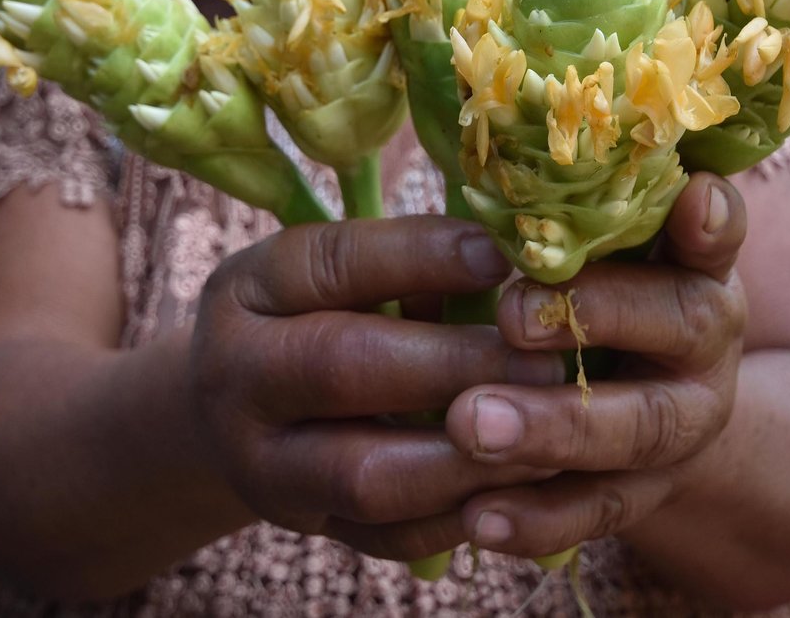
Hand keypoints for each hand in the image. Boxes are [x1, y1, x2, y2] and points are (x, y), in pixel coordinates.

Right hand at [188, 216, 565, 561]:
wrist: (238, 407)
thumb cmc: (313, 313)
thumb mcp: (333, 272)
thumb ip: (407, 266)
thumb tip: (510, 253)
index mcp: (250, 290)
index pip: (335, 265)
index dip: (422, 257)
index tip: (503, 257)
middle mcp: (237, 378)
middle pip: (346, 368)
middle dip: (457, 365)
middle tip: (546, 360)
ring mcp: (264, 466)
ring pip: (369, 473)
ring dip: (472, 455)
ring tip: (552, 430)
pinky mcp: (308, 526)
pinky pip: (391, 536)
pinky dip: (466, 514)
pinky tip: (526, 485)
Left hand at [443, 172, 748, 557]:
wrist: (655, 394)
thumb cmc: (600, 287)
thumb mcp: (599, 246)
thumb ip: (568, 213)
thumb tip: (487, 146)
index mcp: (698, 263)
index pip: (716, 232)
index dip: (709, 221)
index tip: (693, 200)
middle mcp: (706, 338)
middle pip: (676, 325)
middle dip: (594, 318)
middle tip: (511, 317)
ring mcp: (682, 422)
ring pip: (635, 429)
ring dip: (552, 428)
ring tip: (471, 425)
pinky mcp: (644, 491)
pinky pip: (597, 510)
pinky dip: (538, 518)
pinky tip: (480, 518)